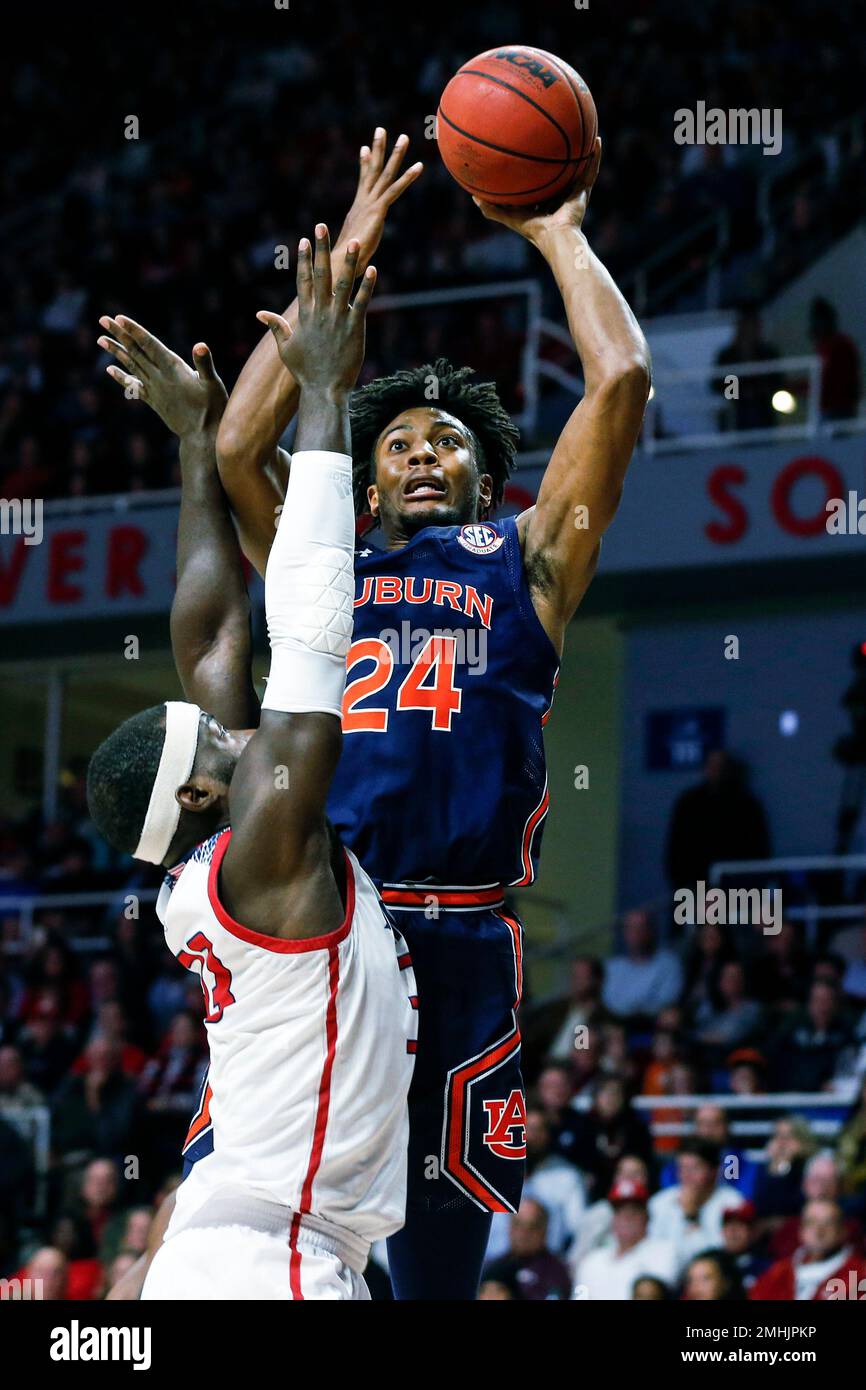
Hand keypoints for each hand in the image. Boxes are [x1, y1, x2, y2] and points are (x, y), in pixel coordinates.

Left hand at [98, 316, 226, 438]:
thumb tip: (200, 346)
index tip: (119, 319)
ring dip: (116, 352)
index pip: (149, 345)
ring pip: (131, 366)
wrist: (202, 438)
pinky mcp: (155, 401)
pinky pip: (134, 386)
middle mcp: (159, 378)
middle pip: (136, 352)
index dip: (134, 331)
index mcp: (173, 369)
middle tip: (103, 320)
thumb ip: (204, 364)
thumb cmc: (213, 409)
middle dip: (120, 335)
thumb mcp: (213, 385)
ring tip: (101, 340)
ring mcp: (155, 390)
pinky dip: (122, 377)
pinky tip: (110, 370)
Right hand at [257, 225, 375, 394]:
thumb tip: (260, 314)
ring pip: (342, 284)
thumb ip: (276, 327)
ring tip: (353, 241)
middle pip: (320, 275)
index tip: (304, 240)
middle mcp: (320, 313)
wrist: (324, 391)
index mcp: (305, 316)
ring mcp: (338, 319)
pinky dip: (367, 286)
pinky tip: (372, 269)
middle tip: (321, 226)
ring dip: (348, 262)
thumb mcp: (285, 349)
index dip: (304, 259)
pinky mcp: (355, 328)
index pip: (303, 281)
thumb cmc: (306, 372)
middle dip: (320, 249)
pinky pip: (362, 302)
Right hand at [335, 128, 422, 272]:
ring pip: (385, 174)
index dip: (364, 164)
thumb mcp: (353, 246)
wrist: (341, 263)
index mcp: (358, 209)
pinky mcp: (378, 210)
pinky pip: (396, 189)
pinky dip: (408, 177)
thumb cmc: (345, 260)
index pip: (363, 182)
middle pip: (372, 170)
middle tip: (380, 129)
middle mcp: (363, 202)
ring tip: (405, 137)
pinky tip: (420, 166)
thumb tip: (353, 246)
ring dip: (395, 154)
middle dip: (377, 148)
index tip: (364, 149)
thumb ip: (355, 242)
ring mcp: (371, 204)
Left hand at [472, 137, 601, 246]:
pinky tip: (598, 140)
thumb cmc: (533, 229)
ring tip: (586, 132)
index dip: (538, 170)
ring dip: (583, 152)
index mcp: (544, 201)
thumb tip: (472, 197)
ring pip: (579, 168)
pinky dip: (596, 157)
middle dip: (561, 157)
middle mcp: (560, 195)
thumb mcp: (509, 216)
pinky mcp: (584, 192)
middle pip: (561, 172)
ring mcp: (574, 193)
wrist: (554, 237)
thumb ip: (492, 208)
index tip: (534, 152)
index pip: (542, 182)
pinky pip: (591, 170)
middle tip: (559, 137)